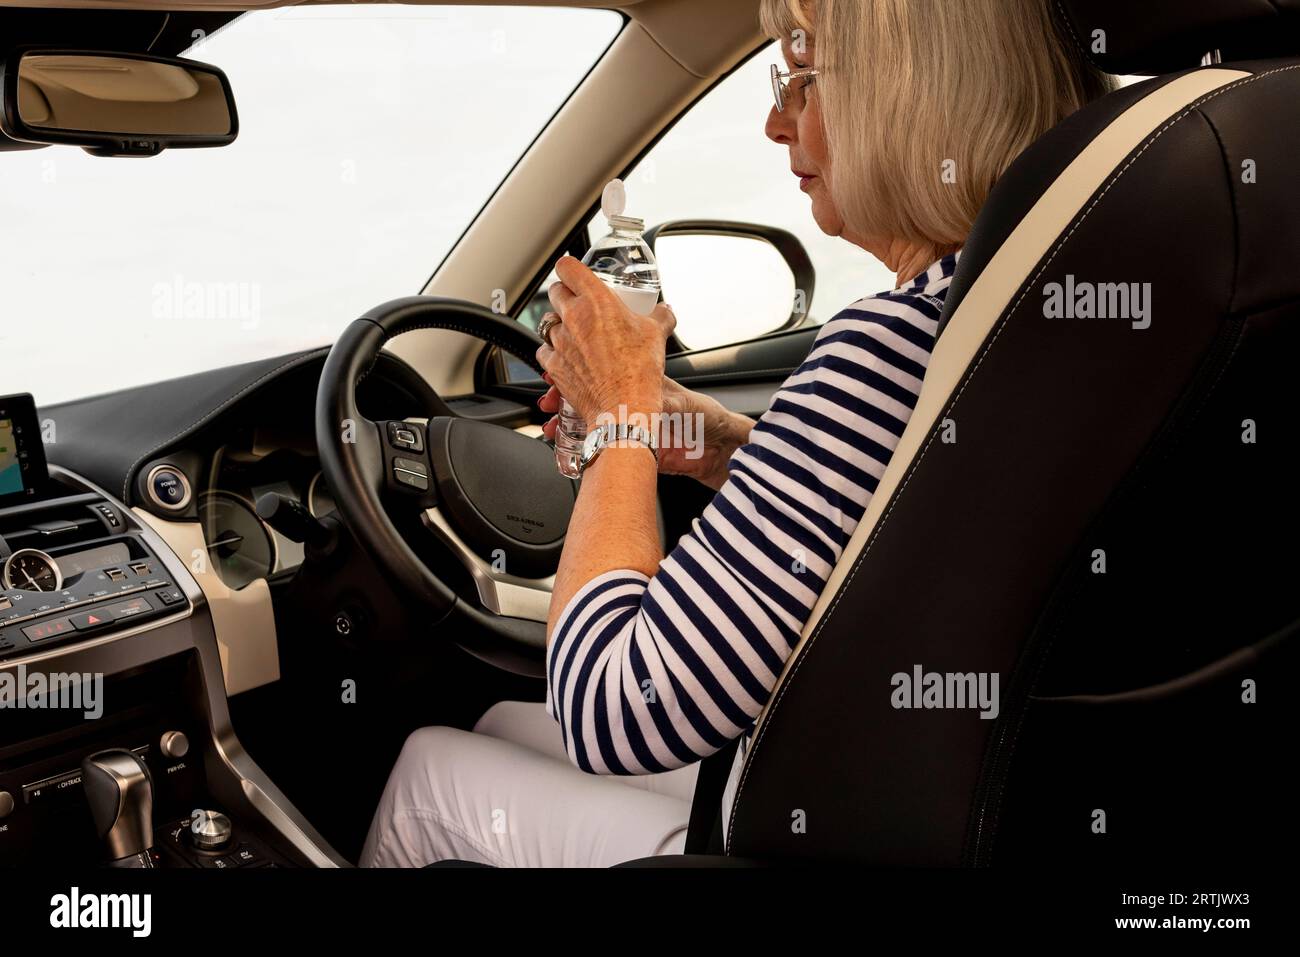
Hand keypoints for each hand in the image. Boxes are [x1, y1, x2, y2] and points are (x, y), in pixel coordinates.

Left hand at [534, 257, 674, 425]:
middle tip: (579, 304)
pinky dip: (553, 352)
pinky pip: (544, 352)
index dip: (569, 267)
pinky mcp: (553, 366)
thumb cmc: (639, 370)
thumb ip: (661, 316)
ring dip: (559, 325)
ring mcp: (560, 342)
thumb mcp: (657, 334)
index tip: (573, 272)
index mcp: (596, 301)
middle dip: (565, 295)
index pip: (568, 267)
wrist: (624, 407)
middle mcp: (572, 317)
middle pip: (555, 293)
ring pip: (548, 323)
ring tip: (574, 333)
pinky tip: (567, 356)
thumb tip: (665, 311)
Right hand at [540, 373, 753, 490]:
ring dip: (563, 417)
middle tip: (548, 397)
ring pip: (585, 415)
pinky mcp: (624, 448)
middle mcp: (628, 402)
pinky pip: (594, 443)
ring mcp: (624, 424)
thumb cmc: (705, 417)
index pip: (604, 368)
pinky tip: (561, 442)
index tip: (561, 370)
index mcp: (640, 383)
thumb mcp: (683, 405)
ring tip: (550, 424)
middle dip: (562, 392)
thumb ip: (666, 403)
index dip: (581, 366)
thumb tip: (655, 400)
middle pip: (587, 391)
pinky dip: (574, 443)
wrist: (716, 450)